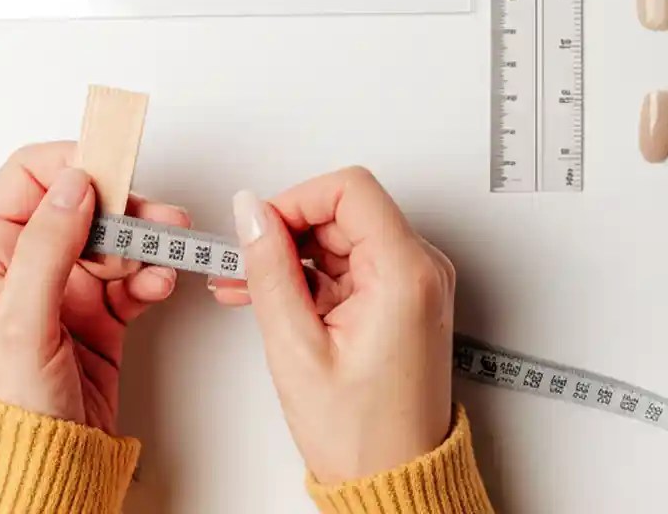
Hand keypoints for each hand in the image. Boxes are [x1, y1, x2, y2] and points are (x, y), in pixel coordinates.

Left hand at [0, 142, 189, 433]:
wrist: (45, 466)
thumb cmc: (10, 409)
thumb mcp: (20, 324)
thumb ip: (45, 249)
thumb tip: (72, 188)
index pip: (29, 177)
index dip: (75, 164)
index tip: (118, 166)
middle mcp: (24, 264)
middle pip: (83, 201)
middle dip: (124, 204)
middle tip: (156, 215)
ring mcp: (65, 287)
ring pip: (115, 236)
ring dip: (145, 239)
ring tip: (165, 253)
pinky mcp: (99, 311)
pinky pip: (134, 274)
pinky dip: (152, 275)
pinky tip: (158, 285)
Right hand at [210, 167, 455, 483]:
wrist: (394, 479)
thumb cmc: (364, 434)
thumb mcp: (296, 347)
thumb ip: (270, 270)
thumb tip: (252, 214)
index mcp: (407, 273)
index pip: (350, 188)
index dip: (296, 199)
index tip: (261, 227)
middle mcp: (422, 270)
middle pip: (346, 211)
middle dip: (289, 232)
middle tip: (246, 265)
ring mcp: (416, 285)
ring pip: (344, 238)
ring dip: (294, 258)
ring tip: (249, 289)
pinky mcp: (404, 300)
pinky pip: (353, 267)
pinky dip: (313, 279)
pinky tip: (276, 302)